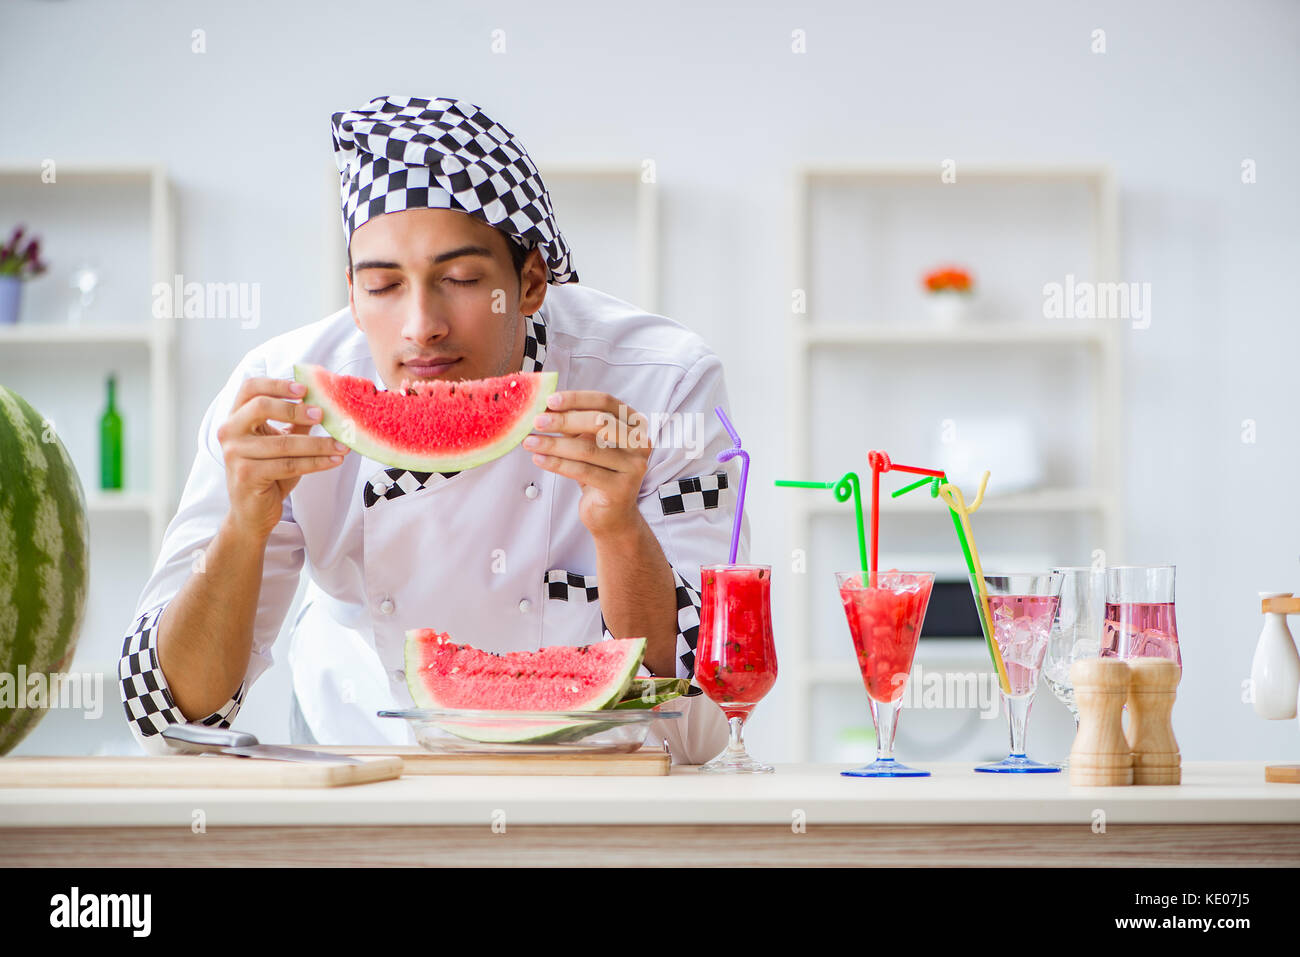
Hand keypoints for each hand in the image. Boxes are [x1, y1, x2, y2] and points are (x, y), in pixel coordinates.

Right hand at [216, 377, 348, 539]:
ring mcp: (235, 454)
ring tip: (342, 445)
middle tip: (322, 414)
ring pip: (283, 442)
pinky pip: (288, 464)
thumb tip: (324, 401)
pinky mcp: (247, 475)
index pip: (250, 388)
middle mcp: (229, 432)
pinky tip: (333, 460)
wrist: (253, 512)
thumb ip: (297, 421)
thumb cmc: (268, 473)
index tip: (304, 388)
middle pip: (260, 406)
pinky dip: (316, 462)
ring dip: (318, 443)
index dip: (277, 384)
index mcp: (236, 418)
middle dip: (295, 409)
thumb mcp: (283, 442)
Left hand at [523, 390, 651, 538]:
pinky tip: (539, 459)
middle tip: (537, 421)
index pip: (606, 402)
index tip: (550, 401)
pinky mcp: (621, 489)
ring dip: (554, 444)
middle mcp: (640, 443)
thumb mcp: (590, 443)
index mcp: (636, 425)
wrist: (612, 515)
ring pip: (588, 449)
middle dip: (563, 420)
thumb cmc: (600, 474)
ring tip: (530, 441)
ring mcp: (633, 467)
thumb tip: (545, 407)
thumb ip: (576, 424)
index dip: (577, 399)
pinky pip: (583, 471)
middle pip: (599, 423)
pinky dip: (557, 464)